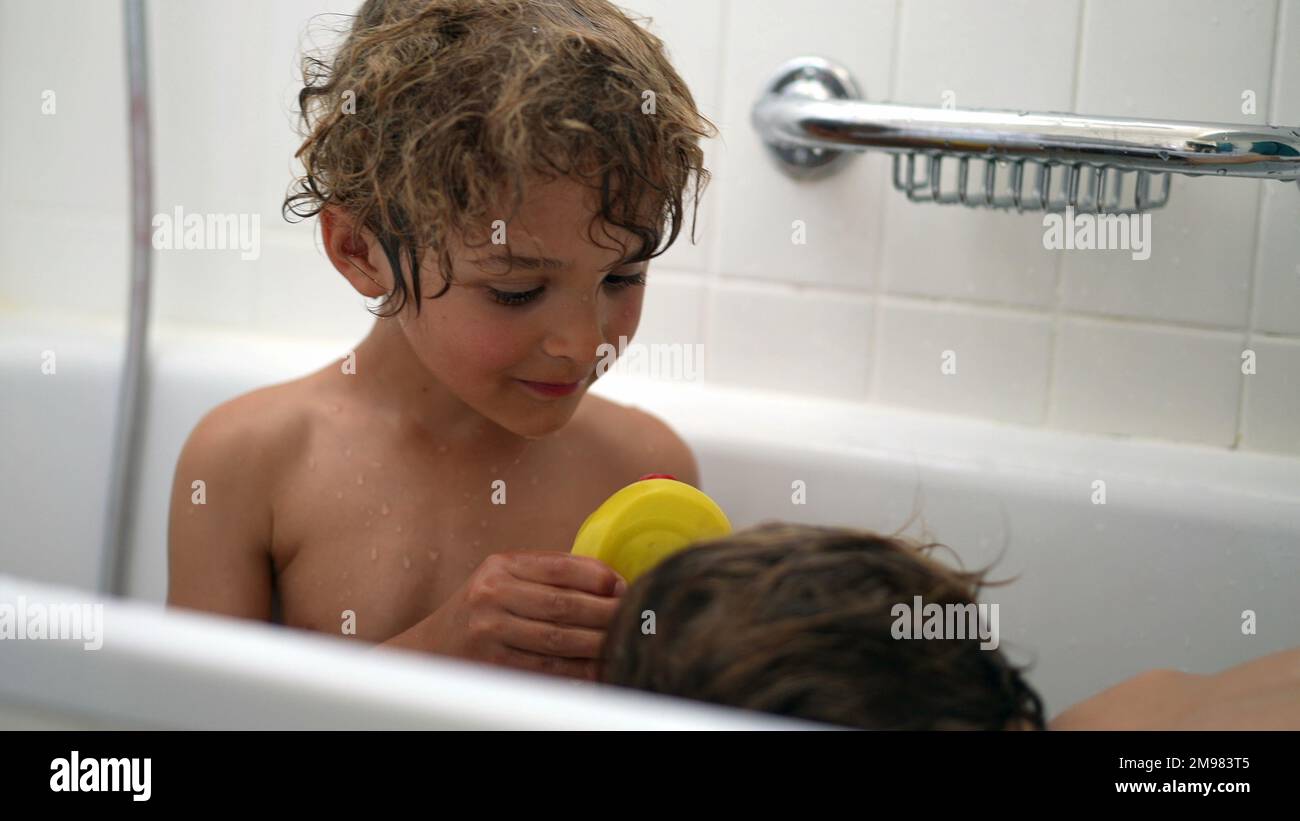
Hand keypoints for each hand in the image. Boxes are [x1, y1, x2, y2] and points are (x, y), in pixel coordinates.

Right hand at [425, 551, 626, 679]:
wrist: (432, 650)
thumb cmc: (481, 612)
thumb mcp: (505, 580)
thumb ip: (550, 576)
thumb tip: (612, 584)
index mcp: (501, 567)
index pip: (561, 567)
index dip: (599, 578)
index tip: (625, 588)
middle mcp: (493, 595)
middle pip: (565, 605)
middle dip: (608, 613)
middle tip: (636, 619)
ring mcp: (491, 631)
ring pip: (560, 640)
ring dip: (599, 644)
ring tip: (625, 643)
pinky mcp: (494, 665)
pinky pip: (547, 669)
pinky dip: (579, 671)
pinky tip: (599, 669)